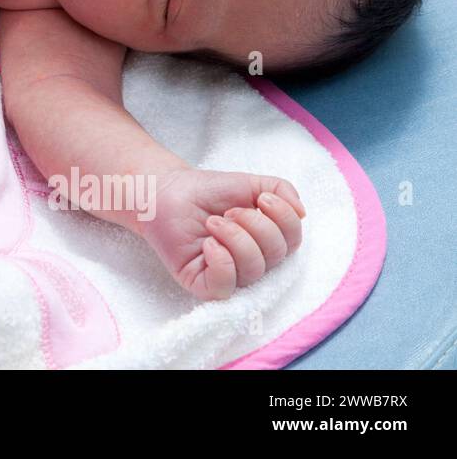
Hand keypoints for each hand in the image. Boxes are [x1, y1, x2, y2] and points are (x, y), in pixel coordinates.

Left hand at [140, 169, 305, 300]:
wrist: (167, 190)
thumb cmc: (207, 191)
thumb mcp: (252, 183)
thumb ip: (281, 190)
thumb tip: (302, 212)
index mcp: (266, 240)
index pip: (293, 241)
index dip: (283, 218)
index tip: (259, 199)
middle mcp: (252, 260)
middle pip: (276, 255)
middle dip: (255, 225)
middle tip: (229, 211)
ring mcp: (228, 274)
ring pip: (253, 269)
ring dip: (236, 238)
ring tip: (214, 222)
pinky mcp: (203, 283)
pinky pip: (224, 286)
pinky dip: (221, 262)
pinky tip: (209, 244)